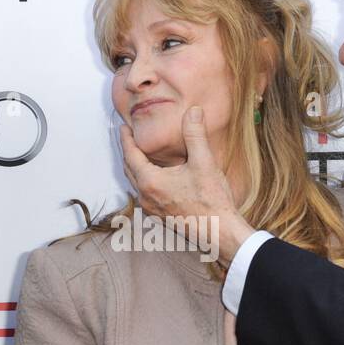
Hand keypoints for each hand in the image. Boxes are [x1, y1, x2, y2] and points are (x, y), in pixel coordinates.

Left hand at [118, 106, 255, 265]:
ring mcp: (151, 209)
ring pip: (135, 183)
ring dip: (134, 167)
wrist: (220, 233)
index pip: (131, 155)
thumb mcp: (204, 162)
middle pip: (128, 170)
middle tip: (127, 137)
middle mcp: (146, 197)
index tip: (123, 127)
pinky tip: (155, 177)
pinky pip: (144, 195)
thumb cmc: (212, 201)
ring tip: (139, 154)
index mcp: (151, 182)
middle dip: (127, 152)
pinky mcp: (160, 217)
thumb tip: (194, 110)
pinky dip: (143, 181)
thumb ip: (195, 134)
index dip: (126, 139)